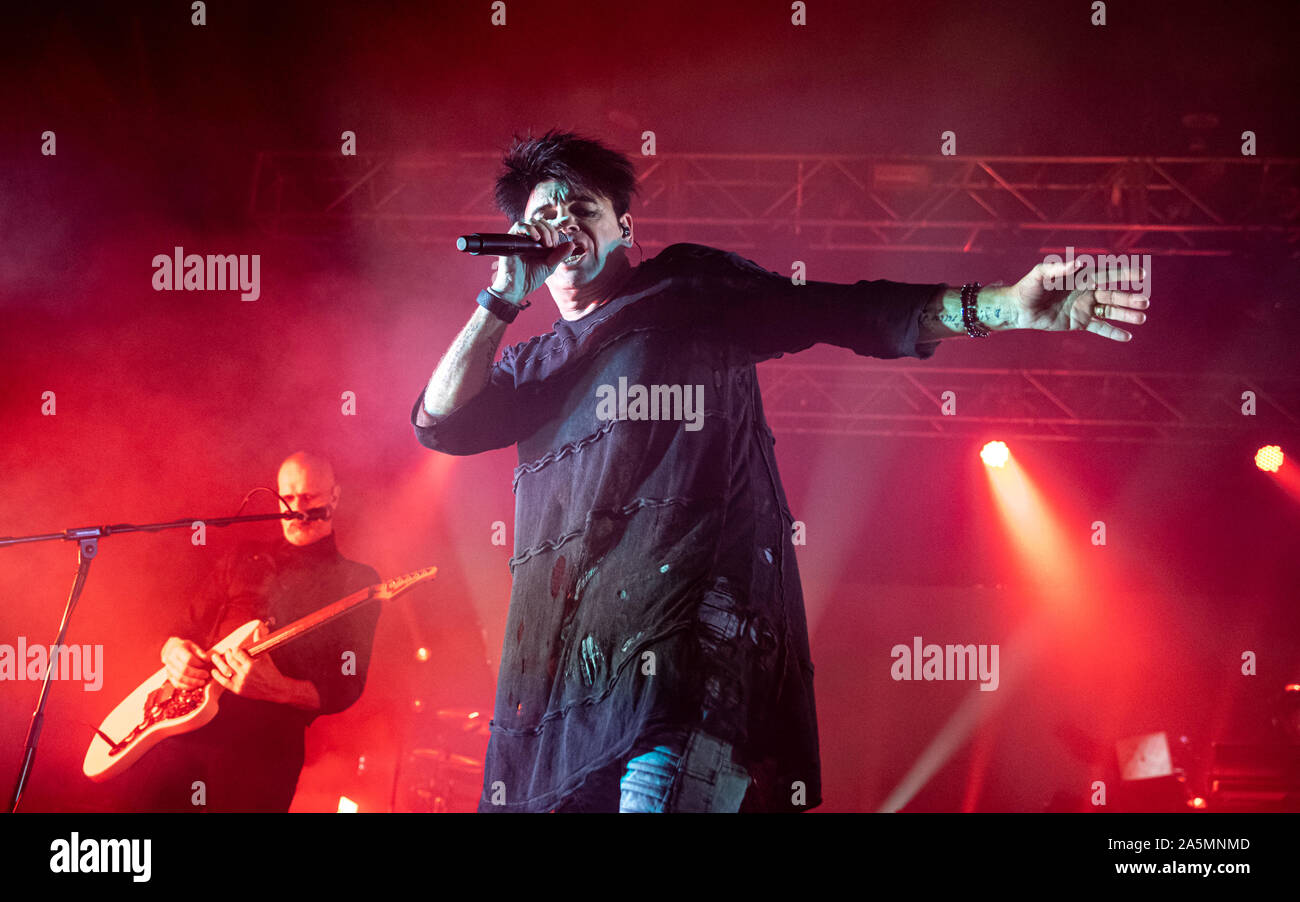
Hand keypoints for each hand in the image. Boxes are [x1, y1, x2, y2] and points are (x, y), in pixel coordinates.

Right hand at [161, 637, 210, 688]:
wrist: (170, 649)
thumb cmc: (184, 647)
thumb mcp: (192, 645)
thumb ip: (200, 652)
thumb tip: (207, 659)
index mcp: (177, 650)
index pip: (188, 659)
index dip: (198, 663)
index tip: (205, 664)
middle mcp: (170, 660)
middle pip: (184, 670)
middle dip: (197, 674)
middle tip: (206, 675)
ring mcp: (168, 669)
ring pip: (180, 679)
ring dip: (193, 682)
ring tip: (202, 682)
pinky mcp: (169, 676)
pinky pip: (176, 684)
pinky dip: (186, 687)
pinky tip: (195, 686)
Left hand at [209, 623, 291, 702]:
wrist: (275, 689)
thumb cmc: (271, 671)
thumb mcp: (266, 657)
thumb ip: (259, 643)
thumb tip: (258, 629)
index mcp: (252, 664)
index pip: (237, 653)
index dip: (234, 649)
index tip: (234, 648)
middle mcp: (245, 673)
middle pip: (230, 660)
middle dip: (227, 654)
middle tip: (226, 651)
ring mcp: (240, 682)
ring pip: (225, 670)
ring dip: (218, 662)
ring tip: (215, 657)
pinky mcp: (238, 690)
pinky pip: (224, 682)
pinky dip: (217, 676)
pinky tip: (214, 671)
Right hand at [489, 219, 575, 302]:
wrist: (517, 288)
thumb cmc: (531, 278)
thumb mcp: (550, 266)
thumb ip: (560, 255)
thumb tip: (571, 244)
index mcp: (540, 243)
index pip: (549, 227)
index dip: (559, 222)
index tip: (568, 221)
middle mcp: (530, 238)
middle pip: (542, 222)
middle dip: (550, 231)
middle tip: (552, 245)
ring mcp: (521, 237)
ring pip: (532, 221)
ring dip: (543, 230)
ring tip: (546, 245)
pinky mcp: (512, 239)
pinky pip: (519, 225)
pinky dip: (530, 229)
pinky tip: (536, 239)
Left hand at [1009, 258, 1149, 341]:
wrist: (1019, 309)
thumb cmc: (1028, 287)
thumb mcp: (1040, 274)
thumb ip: (1059, 268)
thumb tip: (1080, 261)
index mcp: (1081, 278)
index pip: (1107, 275)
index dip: (1125, 274)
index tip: (1142, 274)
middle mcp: (1086, 292)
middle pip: (1113, 295)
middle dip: (1129, 299)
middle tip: (1145, 303)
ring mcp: (1084, 308)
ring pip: (1110, 311)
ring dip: (1126, 315)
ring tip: (1141, 318)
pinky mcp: (1079, 322)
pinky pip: (1099, 327)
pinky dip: (1113, 332)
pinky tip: (1127, 336)